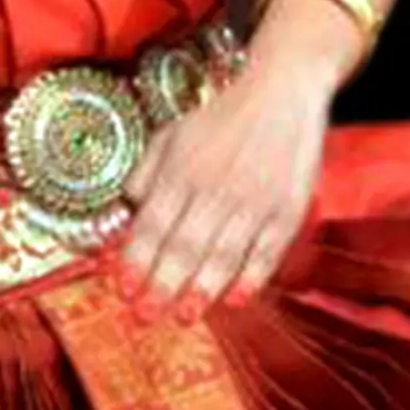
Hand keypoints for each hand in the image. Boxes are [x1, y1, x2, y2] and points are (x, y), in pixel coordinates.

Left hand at [112, 59, 331, 320]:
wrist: (284, 92)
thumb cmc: (223, 117)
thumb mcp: (173, 133)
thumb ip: (147, 171)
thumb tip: (127, 208)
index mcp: (182, 170)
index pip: (153, 224)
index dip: (136, 260)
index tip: (122, 289)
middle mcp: (215, 187)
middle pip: (184, 246)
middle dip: (162, 285)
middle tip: (145, 317)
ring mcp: (254, 200)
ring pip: (223, 254)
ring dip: (201, 289)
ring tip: (184, 317)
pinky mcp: (287, 209)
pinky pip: (267, 251)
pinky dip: (251, 278)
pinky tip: (233, 300)